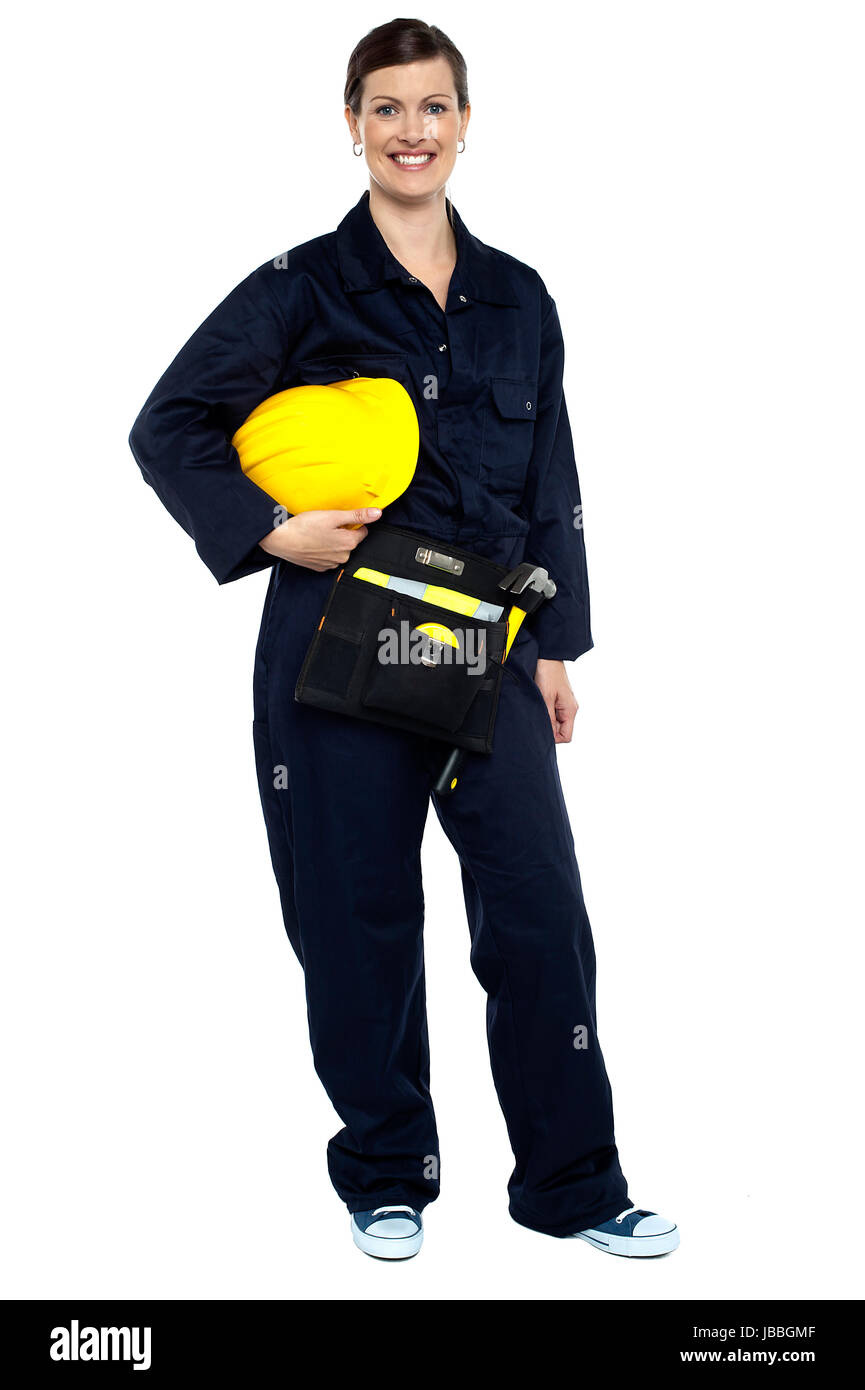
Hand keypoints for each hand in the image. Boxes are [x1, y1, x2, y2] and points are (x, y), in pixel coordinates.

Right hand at [258, 507, 381, 571]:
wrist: (280, 539)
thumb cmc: (304, 527)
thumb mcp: (333, 516)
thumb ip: (357, 515)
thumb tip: (377, 514)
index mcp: (349, 544)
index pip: (362, 531)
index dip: (352, 522)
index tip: (340, 519)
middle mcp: (342, 557)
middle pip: (350, 541)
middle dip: (342, 532)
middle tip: (326, 524)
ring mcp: (331, 564)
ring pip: (339, 549)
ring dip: (332, 541)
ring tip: (317, 532)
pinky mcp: (319, 567)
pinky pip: (328, 556)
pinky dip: (323, 549)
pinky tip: (313, 541)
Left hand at [534, 659, 578, 742]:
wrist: (548, 655)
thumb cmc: (548, 673)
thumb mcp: (546, 698)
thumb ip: (548, 719)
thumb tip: (547, 736)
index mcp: (570, 710)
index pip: (566, 736)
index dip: (553, 737)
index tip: (541, 729)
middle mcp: (570, 708)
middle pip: (560, 730)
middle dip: (548, 727)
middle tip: (536, 716)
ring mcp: (564, 703)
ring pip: (555, 721)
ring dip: (546, 718)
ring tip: (537, 707)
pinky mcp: (558, 698)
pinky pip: (553, 712)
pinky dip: (545, 711)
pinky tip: (538, 703)